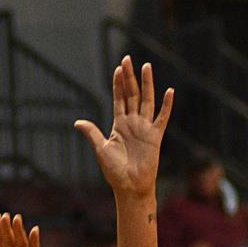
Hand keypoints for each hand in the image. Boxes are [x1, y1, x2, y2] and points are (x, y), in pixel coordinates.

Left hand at [74, 57, 173, 198]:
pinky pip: (162, 117)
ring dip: (147, 84)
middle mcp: (133, 123)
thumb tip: (77, 122)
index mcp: (119, 124)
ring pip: (146, 100)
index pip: (119, 99)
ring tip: (147, 67)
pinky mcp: (155, 136)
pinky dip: (166, 105)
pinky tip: (169, 91)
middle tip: (128, 59)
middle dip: (130, 77)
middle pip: (132, 94)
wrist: (130, 187)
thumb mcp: (101, 149)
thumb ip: (92, 133)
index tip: (118, 68)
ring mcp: (145, 128)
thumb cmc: (114, 171)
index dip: (118, 84)